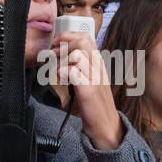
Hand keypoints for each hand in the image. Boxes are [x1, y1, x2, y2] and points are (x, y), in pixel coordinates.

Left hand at [48, 31, 123, 150]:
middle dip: (64, 45)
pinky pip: (74, 72)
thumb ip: (81, 66)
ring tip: (58, 71)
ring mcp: (94, 79)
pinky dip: (63, 73)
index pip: (87, 37)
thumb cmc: (95, 104)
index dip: (69, 36)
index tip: (57, 43)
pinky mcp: (88, 91)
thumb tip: (64, 55)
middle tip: (55, 55)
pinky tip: (61, 79)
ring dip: (63, 60)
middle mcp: (98, 68)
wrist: (106, 126)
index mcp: (98, 64)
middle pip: (83, 41)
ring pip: (78, 55)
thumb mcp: (90, 80)